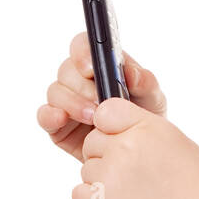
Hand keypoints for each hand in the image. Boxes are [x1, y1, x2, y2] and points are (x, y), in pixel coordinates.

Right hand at [37, 31, 166, 162]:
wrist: (138, 152)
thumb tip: (130, 73)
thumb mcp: (153, 99)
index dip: (82, 53)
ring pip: (56, 92)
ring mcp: (66, 102)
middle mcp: (78, 80)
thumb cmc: (143, 118)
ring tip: (94, 119)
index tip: (91, 69)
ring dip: (73, 104)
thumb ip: (145, 82)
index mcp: (100, 65)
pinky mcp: (58, 125)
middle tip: (100, 103)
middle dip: (82, 87)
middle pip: (66, 71)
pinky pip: (45, 116)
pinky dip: (50, 116)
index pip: (82, 46)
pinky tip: (62, 119)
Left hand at [72, 98, 198, 198]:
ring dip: (102, 181)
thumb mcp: (170, 138)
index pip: (105, 112)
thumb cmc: (186, 180)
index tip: (127, 144)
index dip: (113, 129)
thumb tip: (102, 117)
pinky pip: (78, 194)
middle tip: (135, 174)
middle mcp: (123, 148)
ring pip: (87, 170)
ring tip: (133, 193)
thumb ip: (137, 125)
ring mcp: (109, 176)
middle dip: (106, 156)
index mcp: (142, 127)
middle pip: (92, 143)